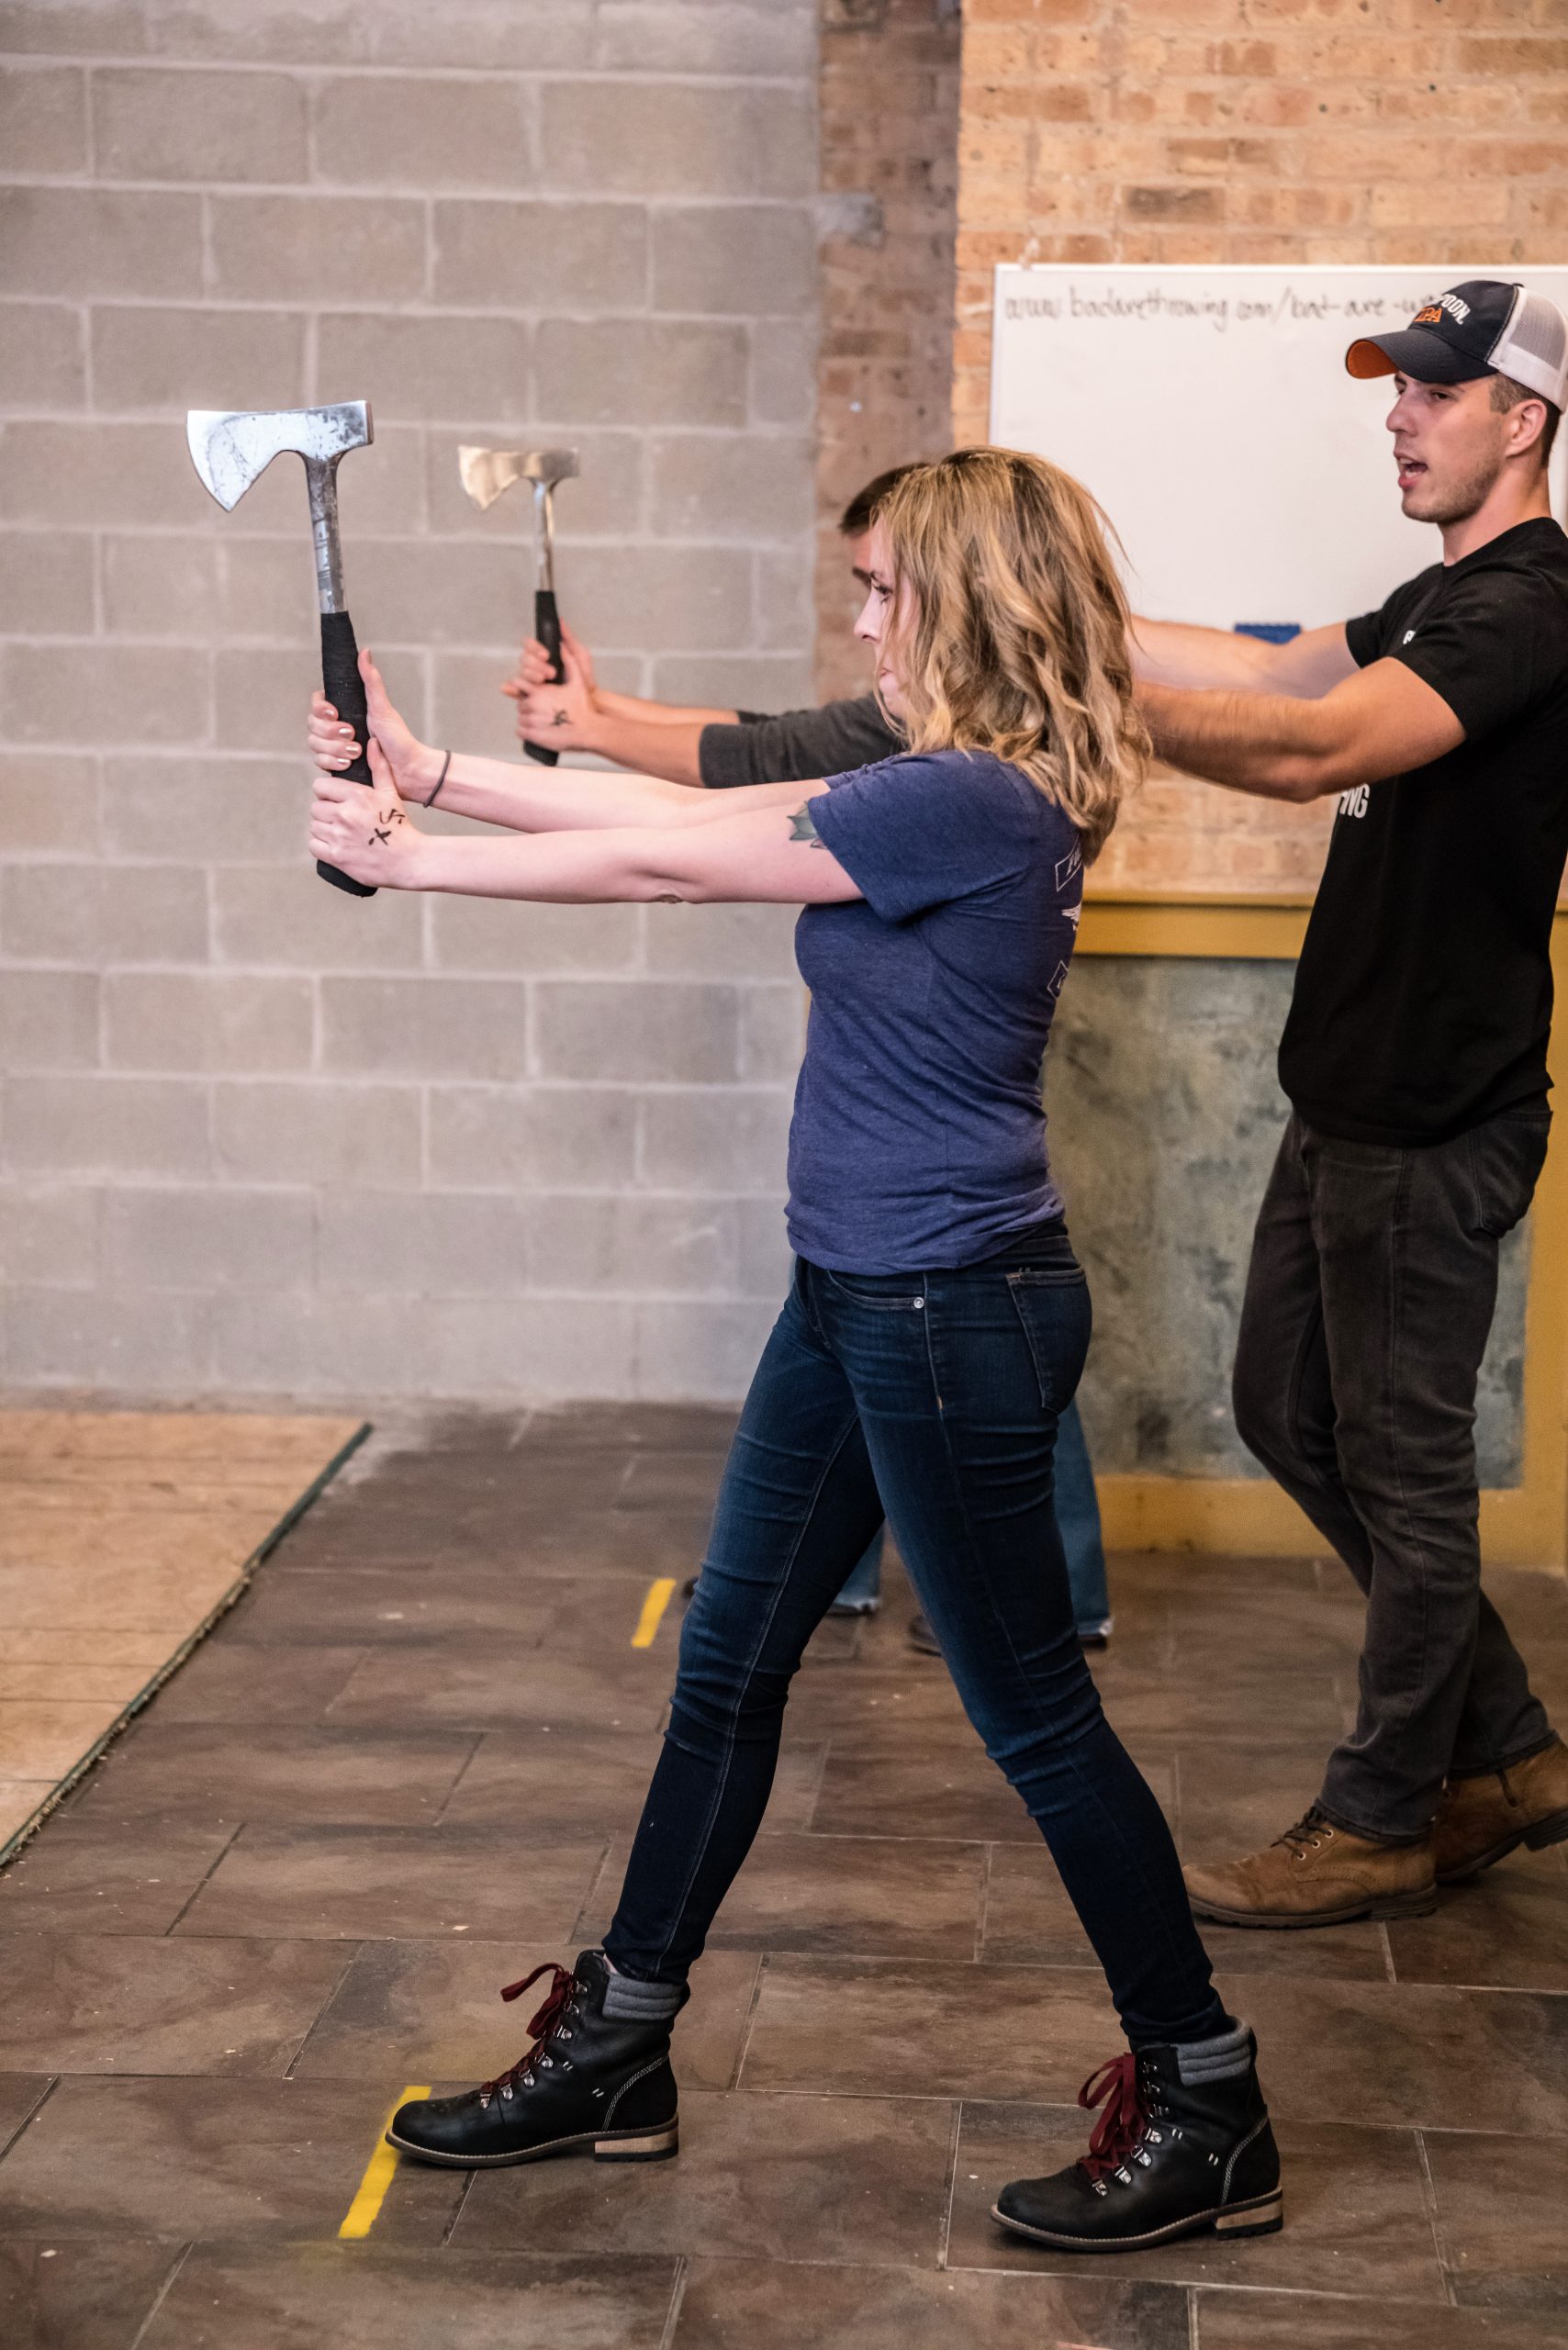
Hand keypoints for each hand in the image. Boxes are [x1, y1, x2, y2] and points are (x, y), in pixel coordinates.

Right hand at [307, 648, 442, 802]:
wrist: (407, 770)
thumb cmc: (398, 738)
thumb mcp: (382, 708)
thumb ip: (371, 681)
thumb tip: (365, 651)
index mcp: (346, 710)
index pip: (317, 703)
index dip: (320, 708)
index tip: (334, 713)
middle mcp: (337, 728)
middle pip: (312, 724)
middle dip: (331, 732)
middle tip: (353, 735)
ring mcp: (335, 746)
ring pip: (314, 744)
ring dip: (334, 748)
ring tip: (356, 752)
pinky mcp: (336, 765)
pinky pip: (319, 762)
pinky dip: (332, 762)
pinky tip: (348, 764)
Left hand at [310, 737, 425, 888]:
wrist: (409, 861)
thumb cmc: (400, 827)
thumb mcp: (391, 794)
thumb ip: (379, 767)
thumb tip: (372, 742)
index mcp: (356, 796)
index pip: (321, 787)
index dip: (327, 793)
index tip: (336, 800)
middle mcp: (344, 814)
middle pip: (316, 808)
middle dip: (326, 812)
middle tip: (341, 820)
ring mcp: (339, 836)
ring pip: (314, 826)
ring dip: (324, 829)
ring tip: (340, 833)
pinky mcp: (336, 856)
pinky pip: (314, 845)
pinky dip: (321, 846)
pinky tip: (334, 845)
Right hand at [501, 618, 598, 702]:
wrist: (587, 700)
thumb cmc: (584, 679)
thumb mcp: (580, 656)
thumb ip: (569, 639)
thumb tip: (561, 622)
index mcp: (545, 655)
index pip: (530, 645)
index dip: (535, 648)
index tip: (546, 655)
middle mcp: (536, 666)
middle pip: (524, 658)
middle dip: (536, 664)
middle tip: (551, 673)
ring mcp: (531, 680)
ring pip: (521, 672)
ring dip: (531, 675)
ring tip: (543, 682)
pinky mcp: (528, 693)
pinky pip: (515, 689)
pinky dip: (511, 688)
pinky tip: (512, 689)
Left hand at [514, 636, 600, 752]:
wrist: (588, 731)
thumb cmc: (583, 707)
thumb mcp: (578, 681)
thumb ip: (569, 662)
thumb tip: (561, 646)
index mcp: (540, 691)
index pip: (518, 683)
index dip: (522, 686)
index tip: (529, 691)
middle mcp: (533, 705)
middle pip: (520, 702)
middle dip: (528, 705)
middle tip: (540, 709)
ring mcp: (532, 721)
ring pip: (520, 717)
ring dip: (527, 718)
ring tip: (541, 720)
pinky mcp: (533, 735)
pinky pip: (520, 731)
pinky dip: (525, 731)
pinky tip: (537, 729)